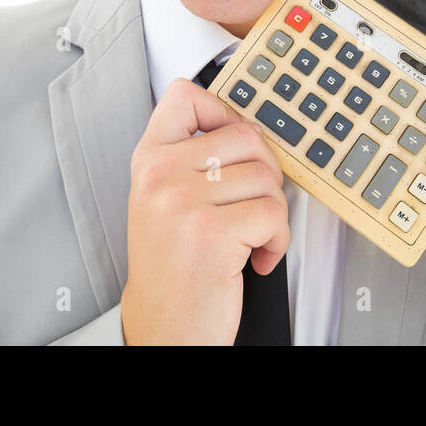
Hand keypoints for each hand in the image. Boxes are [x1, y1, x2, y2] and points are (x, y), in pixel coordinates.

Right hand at [119, 78, 290, 344]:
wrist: (165, 329)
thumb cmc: (173, 268)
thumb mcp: (164, 200)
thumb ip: (192, 159)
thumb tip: (248, 129)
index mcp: (149, 160)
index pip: (184, 96)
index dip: (222, 110)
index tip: (232, 138)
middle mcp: (160, 175)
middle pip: (245, 135)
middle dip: (265, 173)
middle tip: (252, 204)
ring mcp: (183, 203)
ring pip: (266, 177)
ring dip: (273, 215)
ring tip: (249, 238)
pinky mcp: (212, 233)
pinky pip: (273, 214)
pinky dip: (277, 241)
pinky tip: (254, 258)